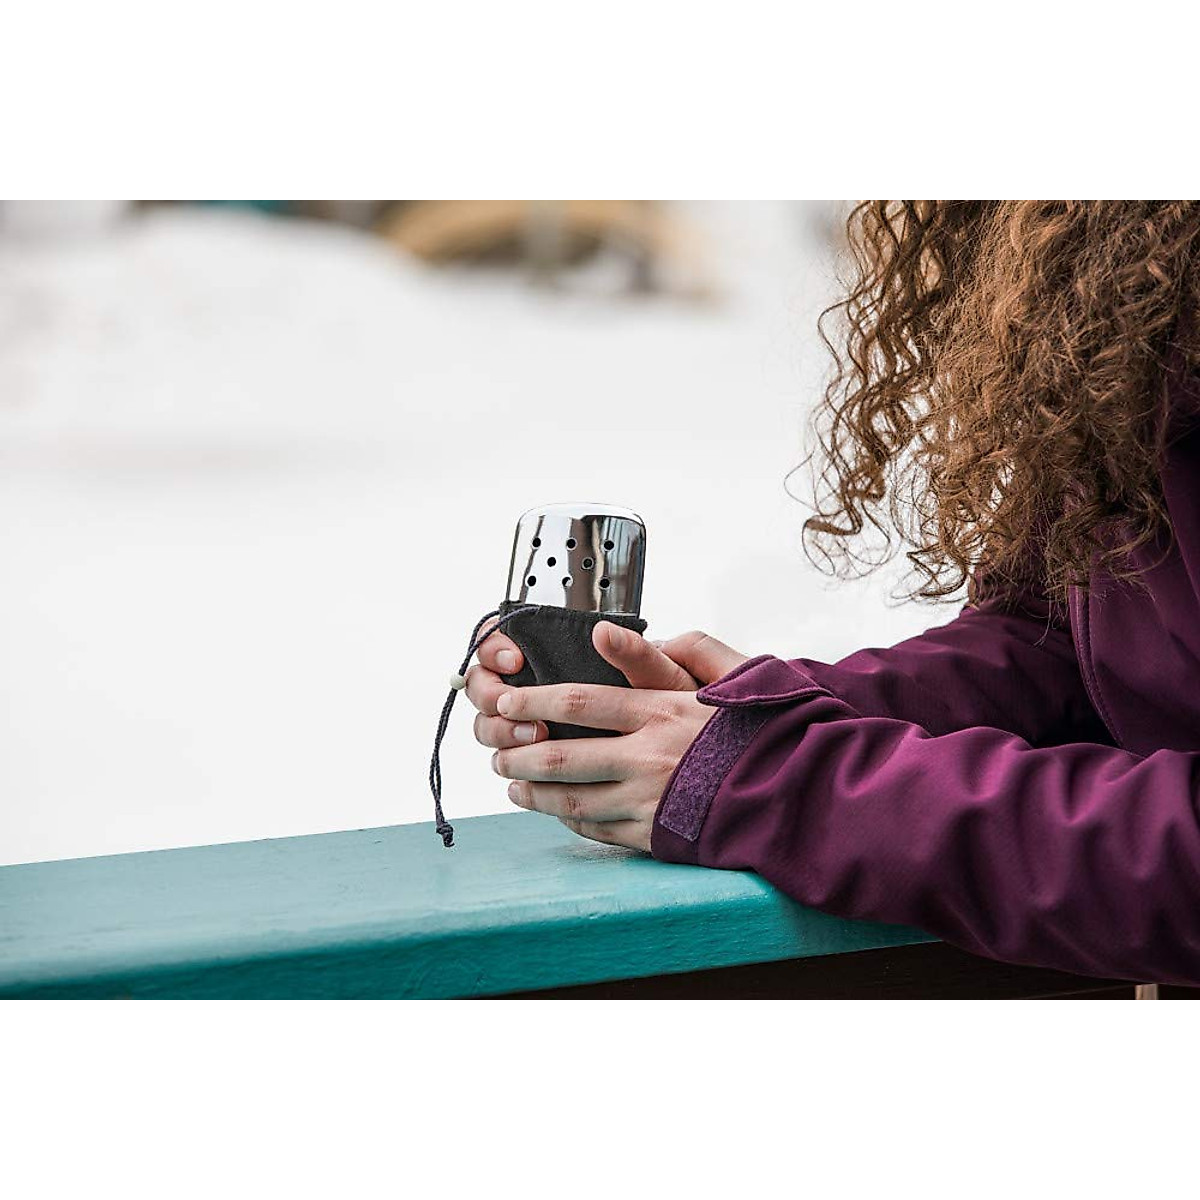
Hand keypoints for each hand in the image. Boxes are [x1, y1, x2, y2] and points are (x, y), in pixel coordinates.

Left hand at [465, 621, 746, 849]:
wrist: (799, 793)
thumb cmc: (766, 730)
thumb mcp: (736, 675)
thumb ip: (688, 647)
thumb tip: (618, 633)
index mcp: (662, 710)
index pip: (580, 701)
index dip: (534, 701)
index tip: (507, 701)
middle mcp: (648, 756)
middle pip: (563, 756)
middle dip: (519, 754)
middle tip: (497, 750)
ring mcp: (649, 800)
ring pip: (572, 799)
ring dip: (533, 792)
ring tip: (512, 783)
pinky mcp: (656, 835)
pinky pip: (598, 829)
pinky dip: (567, 820)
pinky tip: (553, 812)